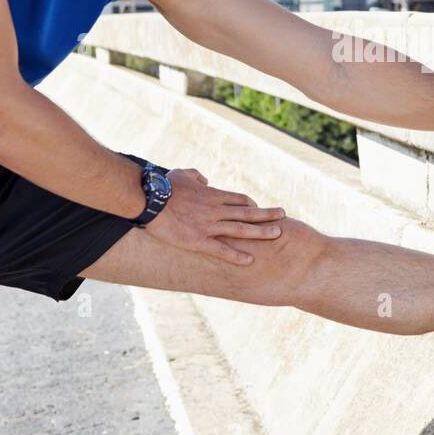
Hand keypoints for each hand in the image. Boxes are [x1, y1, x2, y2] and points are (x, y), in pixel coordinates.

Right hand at [144, 168, 284, 265]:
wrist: (150, 200)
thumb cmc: (164, 185)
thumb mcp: (184, 174)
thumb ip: (198, 175)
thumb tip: (206, 178)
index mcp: (213, 195)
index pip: (239, 199)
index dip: (251, 204)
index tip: (258, 208)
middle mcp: (216, 210)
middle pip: (248, 212)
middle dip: (267, 214)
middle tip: (283, 215)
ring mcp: (209, 226)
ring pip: (241, 229)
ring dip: (261, 232)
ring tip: (278, 234)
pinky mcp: (199, 241)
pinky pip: (221, 250)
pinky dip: (236, 255)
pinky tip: (250, 260)